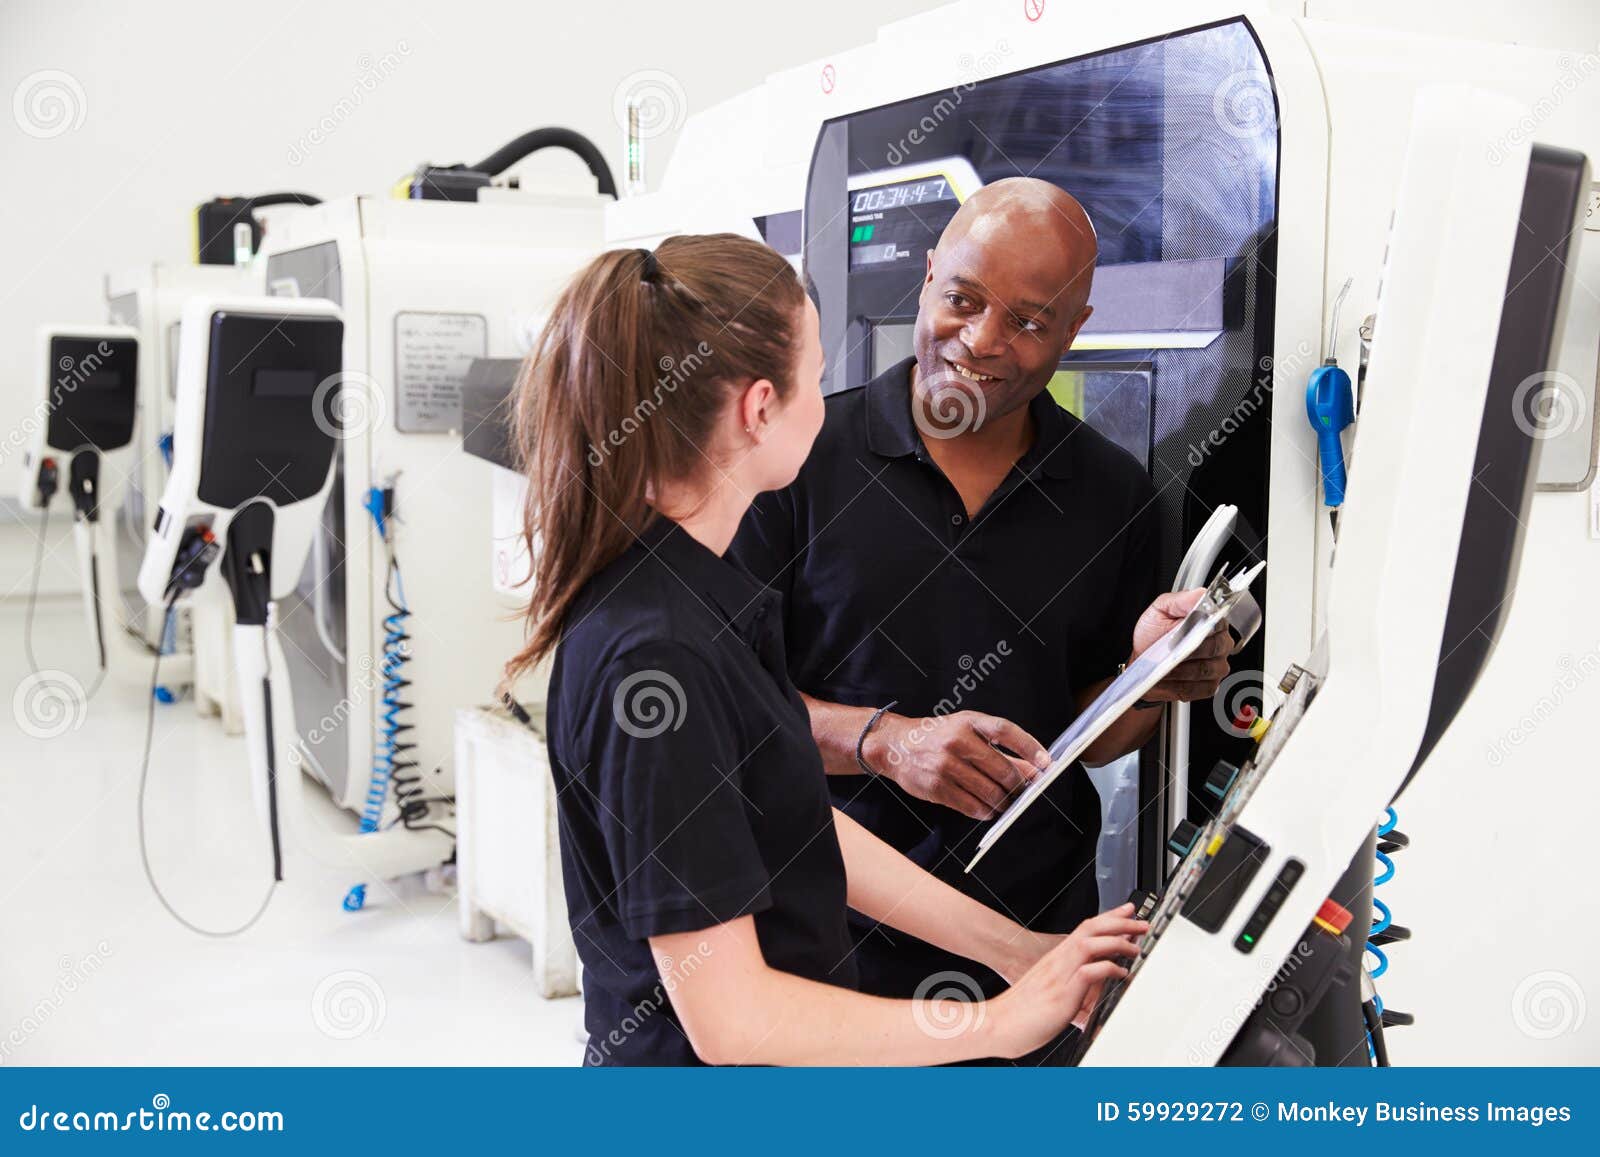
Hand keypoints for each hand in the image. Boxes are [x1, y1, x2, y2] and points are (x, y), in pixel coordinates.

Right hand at [865, 709, 1050, 819]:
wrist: (896, 746)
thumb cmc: (938, 737)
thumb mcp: (968, 732)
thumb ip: (1001, 750)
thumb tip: (1034, 769)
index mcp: (968, 721)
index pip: (1005, 731)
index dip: (1029, 746)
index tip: (1046, 762)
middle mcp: (957, 741)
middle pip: (1002, 769)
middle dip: (1018, 785)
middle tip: (1024, 792)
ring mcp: (945, 765)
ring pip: (989, 792)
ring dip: (1004, 802)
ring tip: (1005, 802)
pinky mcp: (936, 787)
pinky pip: (971, 806)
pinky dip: (985, 811)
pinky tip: (988, 809)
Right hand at [988, 904, 1146, 1057]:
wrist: (996, 1025)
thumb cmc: (1022, 1014)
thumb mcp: (1052, 994)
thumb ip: (1074, 988)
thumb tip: (1095, 992)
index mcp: (1056, 960)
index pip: (1086, 929)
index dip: (1108, 917)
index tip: (1127, 911)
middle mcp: (1058, 962)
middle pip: (1091, 929)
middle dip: (1119, 922)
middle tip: (1141, 922)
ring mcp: (1059, 975)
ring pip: (1091, 944)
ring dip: (1117, 942)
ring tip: (1134, 947)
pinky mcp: (1062, 993)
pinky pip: (1090, 972)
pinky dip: (1109, 969)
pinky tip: (1120, 973)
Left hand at [1129, 588, 1231, 702]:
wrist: (1142, 663)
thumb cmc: (1153, 637)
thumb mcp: (1160, 611)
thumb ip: (1180, 601)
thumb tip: (1200, 594)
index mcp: (1211, 621)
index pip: (1217, 622)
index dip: (1200, 627)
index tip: (1182, 630)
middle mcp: (1219, 643)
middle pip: (1215, 647)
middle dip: (1188, 649)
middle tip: (1169, 649)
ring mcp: (1216, 666)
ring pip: (1206, 669)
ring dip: (1182, 668)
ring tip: (1164, 665)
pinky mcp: (1209, 686)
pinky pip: (1201, 688)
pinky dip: (1182, 684)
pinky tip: (1169, 679)